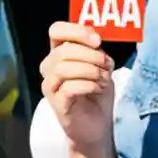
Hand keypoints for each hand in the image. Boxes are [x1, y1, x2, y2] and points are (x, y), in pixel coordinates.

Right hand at [41, 21, 115, 155]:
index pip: (56, 30)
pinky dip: (87, 85)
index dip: (76, 31)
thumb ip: (97, 52)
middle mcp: (50, 67)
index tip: (97, 41)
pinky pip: (68, 87)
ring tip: (103, 79)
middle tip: (106, 65)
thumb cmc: (96, 93)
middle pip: (63, 50)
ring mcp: (50, 86)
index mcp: (60, 53)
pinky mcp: (56, 103)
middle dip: (90, 55)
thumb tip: (96, 43)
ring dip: (90, 71)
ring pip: (63, 67)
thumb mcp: (101, 67)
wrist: (97, 126)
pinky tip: (96, 88)